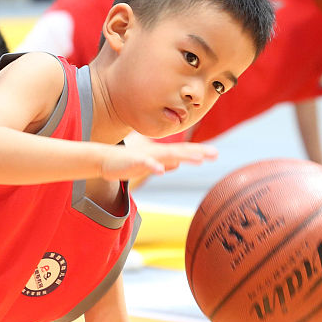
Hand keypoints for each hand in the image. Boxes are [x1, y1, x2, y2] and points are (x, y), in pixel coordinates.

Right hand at [98, 142, 217, 180]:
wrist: (105, 160)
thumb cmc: (127, 161)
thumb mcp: (150, 163)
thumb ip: (163, 162)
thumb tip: (178, 163)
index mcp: (161, 153)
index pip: (183, 151)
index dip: (199, 151)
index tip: (215, 153)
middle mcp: (157, 152)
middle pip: (180, 151)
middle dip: (198, 152)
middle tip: (215, 154)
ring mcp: (147, 156)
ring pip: (167, 155)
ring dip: (183, 156)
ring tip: (198, 159)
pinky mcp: (134, 161)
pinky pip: (146, 164)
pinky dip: (154, 166)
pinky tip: (161, 170)